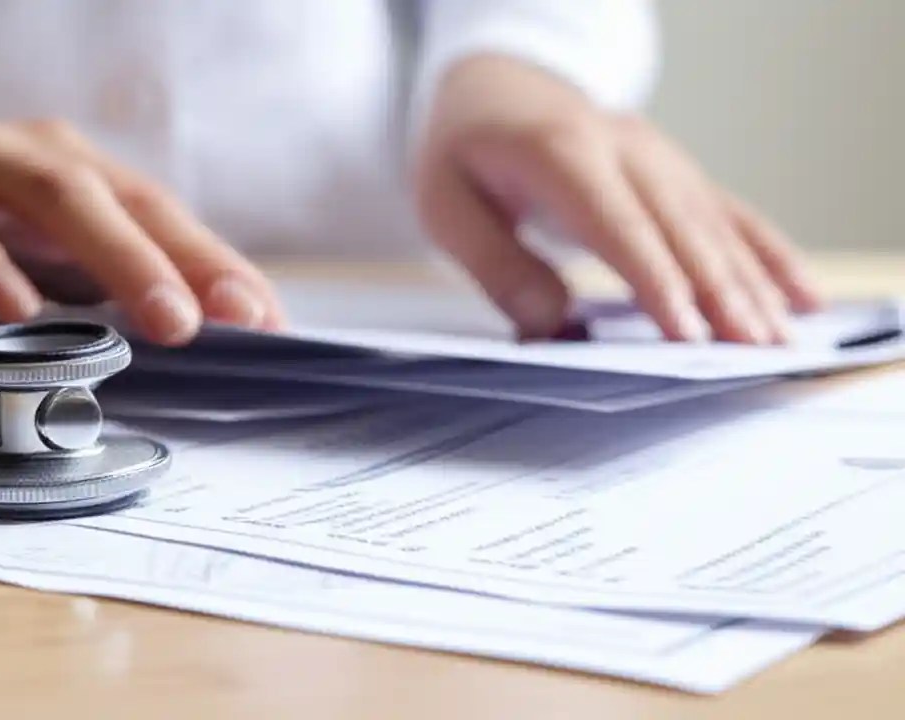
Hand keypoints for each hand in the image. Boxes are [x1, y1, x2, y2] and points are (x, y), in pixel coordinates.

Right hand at [0, 119, 283, 344]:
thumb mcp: (45, 279)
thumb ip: (108, 300)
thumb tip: (203, 342)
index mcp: (73, 172)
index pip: (159, 213)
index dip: (214, 263)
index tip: (266, 321)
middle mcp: (28, 155)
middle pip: (119, 197)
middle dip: (178, 260)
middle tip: (223, 321)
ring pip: (51, 193)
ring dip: (115, 257)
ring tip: (161, 318)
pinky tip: (20, 308)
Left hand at [414, 55, 822, 342]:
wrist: (498, 86)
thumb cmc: (467, 149)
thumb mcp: (446, 204)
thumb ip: (495, 264)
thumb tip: (549, 324)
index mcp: (564, 154)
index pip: (619, 225)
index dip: (656, 280)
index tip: (686, 332)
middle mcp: (628, 150)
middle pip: (681, 229)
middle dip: (721, 293)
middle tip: (752, 351)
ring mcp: (661, 159)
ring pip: (716, 226)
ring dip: (752, 283)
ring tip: (780, 339)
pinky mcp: (678, 174)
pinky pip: (732, 215)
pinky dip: (770, 255)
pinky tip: (803, 294)